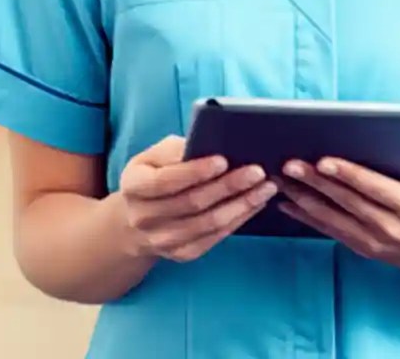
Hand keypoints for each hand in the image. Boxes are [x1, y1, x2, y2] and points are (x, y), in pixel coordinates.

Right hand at [117, 136, 276, 262]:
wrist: (135, 219)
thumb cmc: (153, 175)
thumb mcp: (154, 156)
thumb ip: (178, 150)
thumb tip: (211, 145)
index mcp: (133, 185)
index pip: (165, 181)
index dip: (195, 171)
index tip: (224, 160)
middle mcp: (143, 217)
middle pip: (192, 203)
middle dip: (228, 186)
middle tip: (257, 171)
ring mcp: (162, 240)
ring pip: (208, 223)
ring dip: (241, 205)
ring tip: (266, 187)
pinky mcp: (181, 254)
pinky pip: (215, 237)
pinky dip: (239, 219)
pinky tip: (256, 203)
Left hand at [277, 144, 399, 276]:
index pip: (373, 188)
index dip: (347, 174)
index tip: (323, 160)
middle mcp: (390, 227)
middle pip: (346, 201)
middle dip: (315, 182)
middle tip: (289, 163)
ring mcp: (376, 241)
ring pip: (333, 218)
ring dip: (304, 198)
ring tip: (281, 180)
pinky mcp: (366, 249)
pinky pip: (331, 232)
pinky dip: (307, 218)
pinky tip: (287, 204)